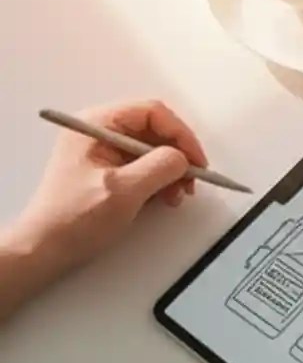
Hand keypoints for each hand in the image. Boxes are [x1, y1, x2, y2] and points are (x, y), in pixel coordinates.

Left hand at [9, 100, 206, 283]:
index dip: (181, 135)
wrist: (45, 249)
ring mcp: (102, 150)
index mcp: (97, 124)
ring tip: (177, 196)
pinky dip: (160, 180)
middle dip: (178, 156)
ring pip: (152, 149)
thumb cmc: (76, 219)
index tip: (198, 162)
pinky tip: (164, 198)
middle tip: (190, 183)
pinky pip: (143, 165)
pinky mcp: (107, 169)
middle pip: (154, 130)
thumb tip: (184, 159)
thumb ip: (160, 167)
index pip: (152, 113)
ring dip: (172, 171)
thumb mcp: (124, 191)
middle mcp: (99, 131)